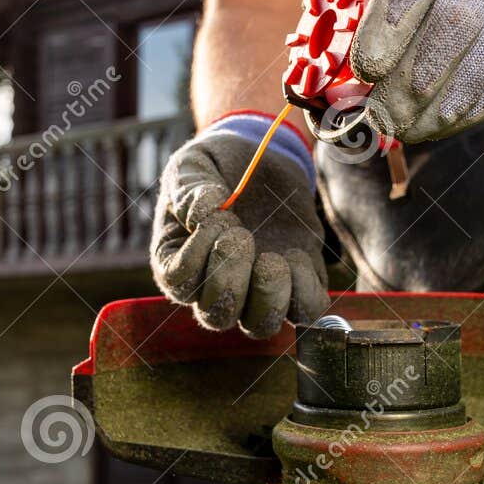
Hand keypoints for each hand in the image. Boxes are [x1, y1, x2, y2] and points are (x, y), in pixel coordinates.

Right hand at [150, 115, 328, 337]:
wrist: (261, 158)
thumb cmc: (218, 166)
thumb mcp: (193, 164)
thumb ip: (187, 187)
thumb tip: (203, 213)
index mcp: (178, 261)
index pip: (179, 283)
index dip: (198, 254)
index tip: (217, 216)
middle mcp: (215, 286)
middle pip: (218, 316)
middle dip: (230, 279)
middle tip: (241, 234)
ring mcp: (257, 290)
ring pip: (261, 326)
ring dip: (270, 297)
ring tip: (273, 257)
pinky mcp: (296, 283)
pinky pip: (304, 311)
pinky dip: (304, 291)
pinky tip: (297, 255)